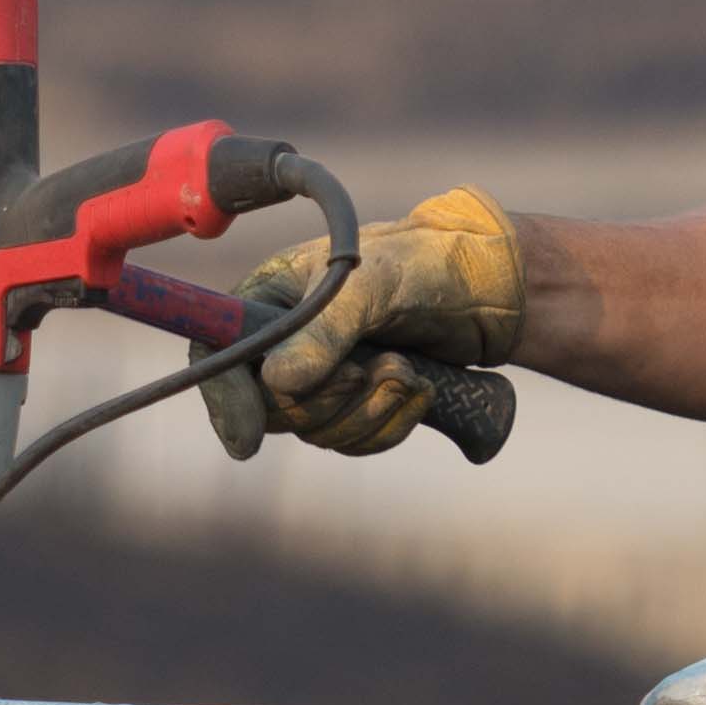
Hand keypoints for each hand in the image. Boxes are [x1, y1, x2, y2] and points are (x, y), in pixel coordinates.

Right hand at [206, 185, 529, 462]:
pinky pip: (354, 440)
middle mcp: (285, 339)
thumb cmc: (425, 264)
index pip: (213, 352)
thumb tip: (278, 383)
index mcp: (269, 298)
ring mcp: (321, 375)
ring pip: (316, 430)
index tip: (248, 440)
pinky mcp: (357, 402)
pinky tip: (419, 392)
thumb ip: (323, 328)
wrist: (492, 291)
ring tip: (406, 370)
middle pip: (268, 406)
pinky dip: (388, 425)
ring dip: (368, 412)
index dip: (224, 398)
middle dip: (328, 400)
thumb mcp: (371, 285)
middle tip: (375, 366)